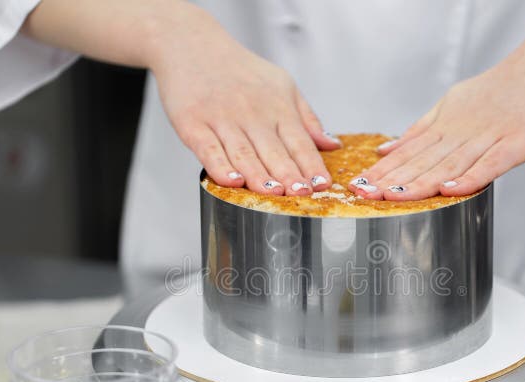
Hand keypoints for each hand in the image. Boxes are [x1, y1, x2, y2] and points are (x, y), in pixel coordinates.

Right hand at [149, 4, 339, 195]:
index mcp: (277, 106)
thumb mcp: (282, 85)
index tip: (322, 185)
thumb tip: (332, 145)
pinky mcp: (192, 124)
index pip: (299, 141)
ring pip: (244, 154)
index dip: (311, 165)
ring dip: (260, 176)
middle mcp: (252, 113)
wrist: (191, 44)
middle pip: (274, 151)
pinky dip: (220, 166)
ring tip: (274, 194)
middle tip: (302, 195)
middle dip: (290, 175)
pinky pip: (209, 150)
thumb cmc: (240, 70)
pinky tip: (233, 181)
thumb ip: (307, 118)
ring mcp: (221, 119)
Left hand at [350, 23, 524, 199]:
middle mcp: (461, 130)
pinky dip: (470, 177)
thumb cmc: (504, 88)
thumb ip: (420, 130)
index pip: (407, 151)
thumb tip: (385, 148)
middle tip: (364, 195)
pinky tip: (450, 190)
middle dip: (391, 179)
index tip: (357, 185)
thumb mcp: (453, 104)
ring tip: (393, 197)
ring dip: (420, 182)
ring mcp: (489, 136)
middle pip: (422, 160)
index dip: (382, 170)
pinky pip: (491, 163)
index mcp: (445, 124)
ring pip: (449, 163)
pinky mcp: (517, 142)